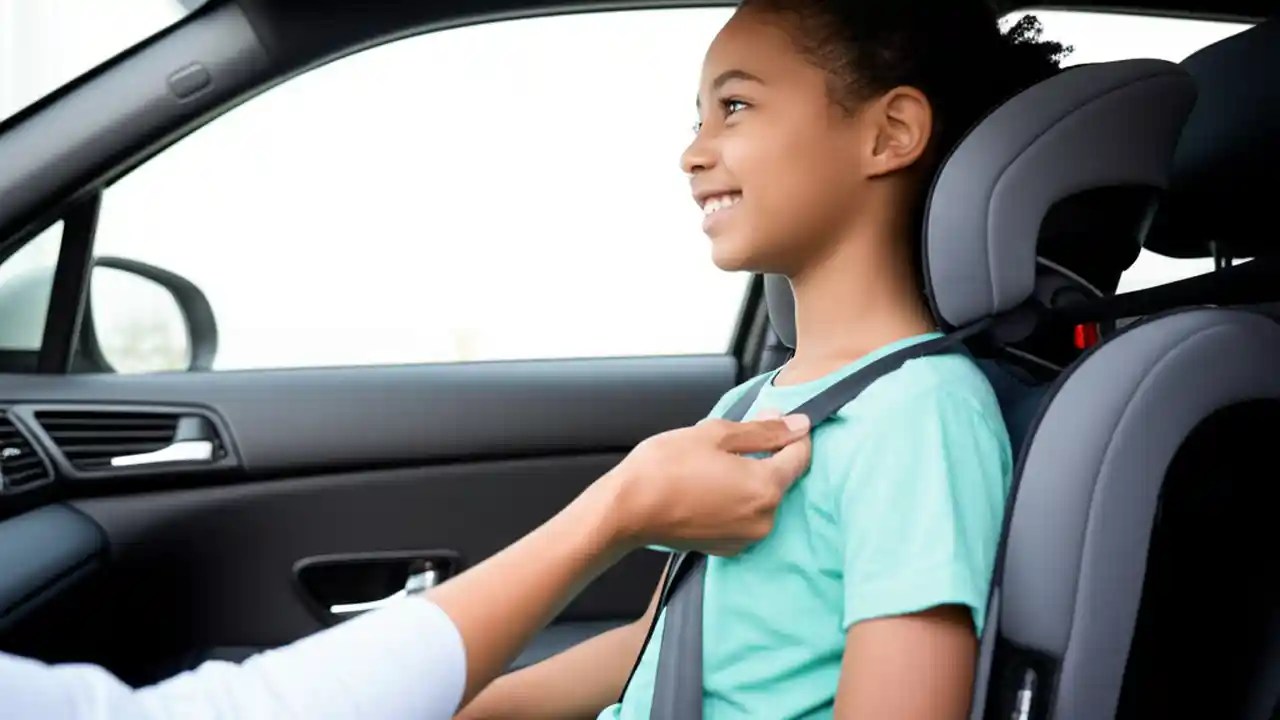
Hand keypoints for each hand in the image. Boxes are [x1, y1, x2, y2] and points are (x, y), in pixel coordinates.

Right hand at [595, 410, 811, 554]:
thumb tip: (799, 424)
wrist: (627, 510)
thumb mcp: (716, 434)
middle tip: (730, 440)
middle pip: (782, 477)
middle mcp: (765, 518)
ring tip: (714, 464)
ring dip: (749, 477)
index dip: (791, 433)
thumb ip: (764, 430)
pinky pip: (745, 515)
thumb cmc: (665, 467)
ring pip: (762, 497)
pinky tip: (709, 487)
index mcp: (766, 487)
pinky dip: (735, 499)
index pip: (801, 455)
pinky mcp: (729, 547)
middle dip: (766, 454)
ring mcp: (747, 537)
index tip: (771, 420)